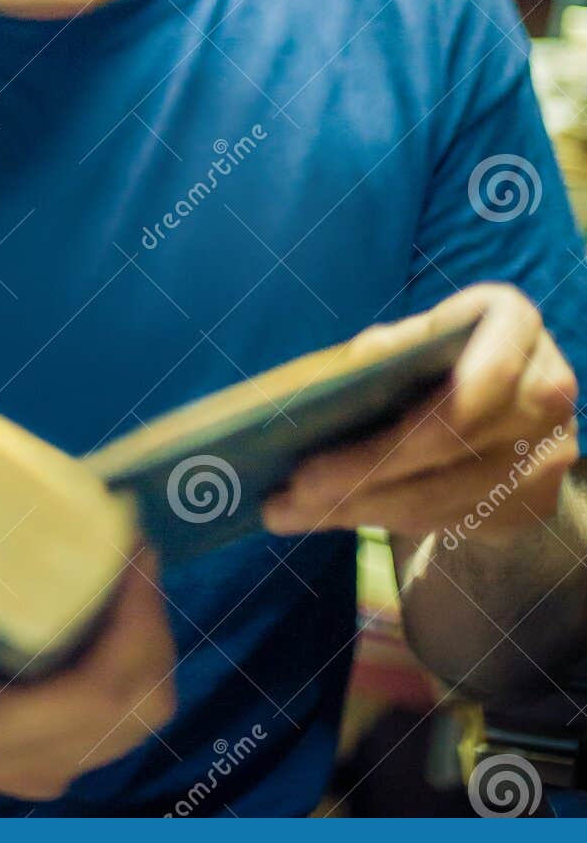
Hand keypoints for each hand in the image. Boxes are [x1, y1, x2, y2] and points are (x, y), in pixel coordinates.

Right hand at [0, 494, 175, 801]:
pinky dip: (133, 662)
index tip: (133, 548)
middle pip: (133, 710)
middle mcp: (5, 757)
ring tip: (129, 564)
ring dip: (149, 643)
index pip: (84, 701)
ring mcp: (28, 762)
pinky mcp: (37, 749)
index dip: (131, 628)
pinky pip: (117, 716)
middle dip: (154, 626)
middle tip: (134, 544)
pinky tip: (113, 600)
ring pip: (136, 717)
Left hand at [261, 284, 579, 545]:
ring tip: (293, 509)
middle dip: (362, 472)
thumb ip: (391, 346)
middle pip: (448, 444)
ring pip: (442, 495)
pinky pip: (449, 519)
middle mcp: (547, 386)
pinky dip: (384, 518)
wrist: (514, 404)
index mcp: (513, 323)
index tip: (330, 444)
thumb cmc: (447, 353)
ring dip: (362, 507)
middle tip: (293, 490)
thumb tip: (348, 374)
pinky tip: (334, 513)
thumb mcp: (419, 333)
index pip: (477, 378)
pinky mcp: (536, 498)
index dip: (405, 421)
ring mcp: (549, 450)